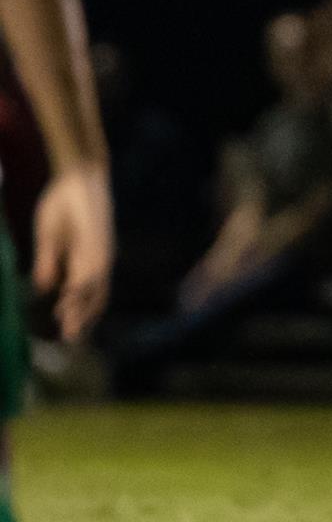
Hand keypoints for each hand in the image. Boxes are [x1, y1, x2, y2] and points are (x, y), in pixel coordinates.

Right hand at [33, 164, 113, 341]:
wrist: (78, 178)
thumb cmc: (63, 206)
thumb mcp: (50, 238)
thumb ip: (49, 261)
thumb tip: (44, 287)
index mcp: (86, 260)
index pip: (84, 294)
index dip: (76, 313)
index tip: (66, 334)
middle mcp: (97, 261)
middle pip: (94, 297)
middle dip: (82, 320)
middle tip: (70, 343)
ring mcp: (99, 253)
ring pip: (94, 289)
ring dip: (81, 310)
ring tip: (70, 330)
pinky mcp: (97, 245)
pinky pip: (90, 271)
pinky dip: (80, 289)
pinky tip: (68, 301)